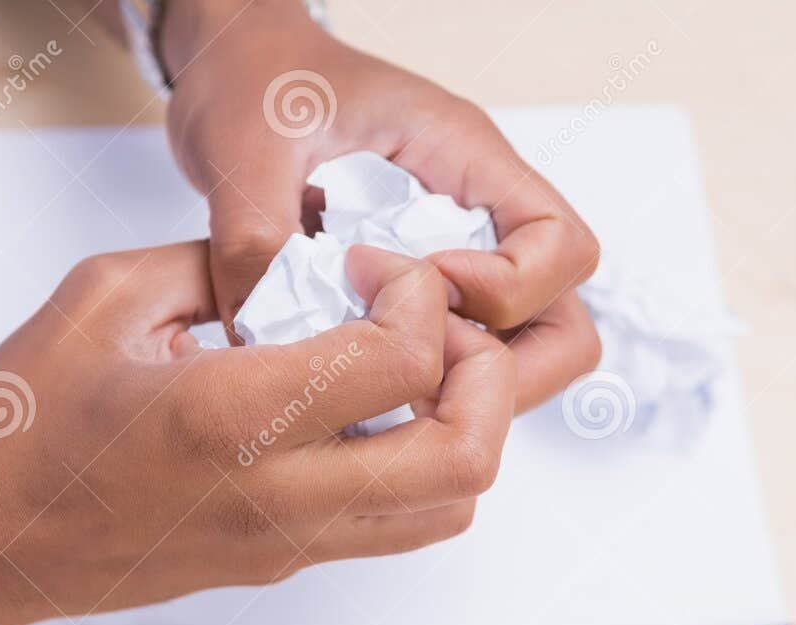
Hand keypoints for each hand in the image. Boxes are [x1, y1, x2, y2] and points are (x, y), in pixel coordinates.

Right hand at [0, 240, 539, 624]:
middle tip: (445, 329)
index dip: (423, 299)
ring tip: (421, 374)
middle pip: (463, 458)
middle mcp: (276, 493)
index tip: (383, 272)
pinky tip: (376, 417)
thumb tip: (301, 256)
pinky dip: (424, 469)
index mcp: (229, 414)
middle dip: (487, 378)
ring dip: (466, 432)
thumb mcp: (107, 297)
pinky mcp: (284, 564)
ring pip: (448, 508)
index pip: (403, 363)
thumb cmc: (21, 432)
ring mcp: (288, 542)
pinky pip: (398, 528)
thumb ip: (219, 262)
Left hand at [160, 0, 600, 408]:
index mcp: (464, 156)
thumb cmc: (257, 76)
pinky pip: (464, 356)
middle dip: (505, 366)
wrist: (234, 66)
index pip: (560, 244)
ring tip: (385, 380)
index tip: (426, 294)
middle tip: (415, 366)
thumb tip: (267, 338)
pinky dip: (429, 386)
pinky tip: (365, 384)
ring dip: (466, 383)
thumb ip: (256, 241)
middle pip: (562, 318)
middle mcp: (480, 212)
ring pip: (522, 351)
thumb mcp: (245, 149)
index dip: (507, 291)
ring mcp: (459, 256)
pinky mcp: (422, 293)